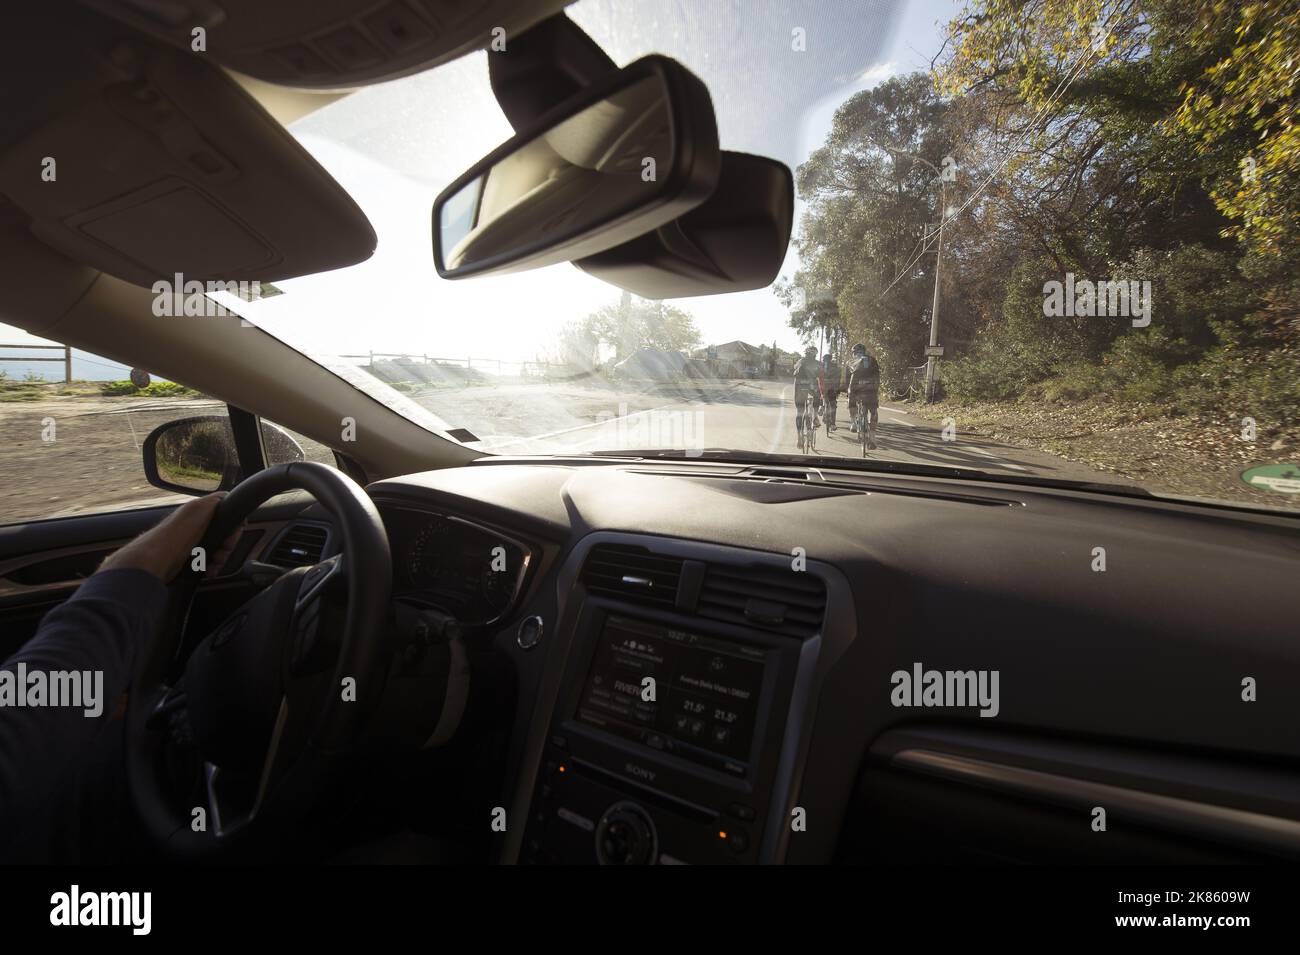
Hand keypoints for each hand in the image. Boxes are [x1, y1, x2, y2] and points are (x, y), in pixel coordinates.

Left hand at [100, 493, 233, 582]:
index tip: (229, 540)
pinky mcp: (187, 556)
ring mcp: (192, 540)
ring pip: (217, 549)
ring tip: (214, 566)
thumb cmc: (176, 535)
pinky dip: (210, 566)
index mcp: (200, 511)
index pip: (227, 516)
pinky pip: (206, 560)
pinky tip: (208, 571)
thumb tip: (227, 496)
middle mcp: (197, 524)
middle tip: (221, 555)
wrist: (153, 561)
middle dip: (226, 547)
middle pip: (224, 534)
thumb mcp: (199, 509)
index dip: (233, 528)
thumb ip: (216, 500)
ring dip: (219, 559)